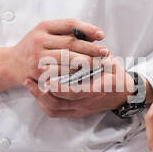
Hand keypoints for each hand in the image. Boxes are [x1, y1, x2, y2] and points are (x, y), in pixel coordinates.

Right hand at [11, 19, 107, 85]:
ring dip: (84, 62)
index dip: (87, 29)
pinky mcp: (37, 73)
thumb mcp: (44, 33)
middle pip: (70, 43)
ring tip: (98, 63)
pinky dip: (73, 74)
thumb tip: (92, 35)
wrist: (10, 64)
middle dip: (90, 48)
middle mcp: (39, 40)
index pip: (69, 24)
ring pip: (66, 59)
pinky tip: (84, 75)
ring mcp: (37, 57)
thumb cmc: (32, 47)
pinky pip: (59, 74)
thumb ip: (64, 32)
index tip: (101, 35)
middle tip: (105, 52)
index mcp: (43, 27)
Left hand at [24, 57, 152, 118]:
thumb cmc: (116, 74)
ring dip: (40, 97)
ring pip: (55, 108)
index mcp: (97, 88)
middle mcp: (87, 102)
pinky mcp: (75, 112)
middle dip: (43, 91)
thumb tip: (80, 39)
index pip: (76, 91)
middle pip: (60, 102)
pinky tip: (36, 93)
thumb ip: (95, 54)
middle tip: (30, 78)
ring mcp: (80, 109)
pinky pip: (55, 112)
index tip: (48, 77)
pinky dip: (43, 103)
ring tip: (29, 84)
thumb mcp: (111, 62)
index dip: (61, 86)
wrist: (123, 94)